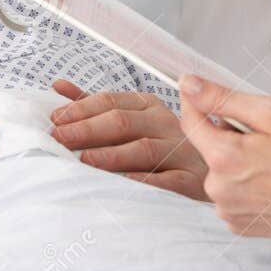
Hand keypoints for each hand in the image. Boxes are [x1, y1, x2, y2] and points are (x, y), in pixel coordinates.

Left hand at [49, 79, 207, 200]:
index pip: (111, 101)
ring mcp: (179, 150)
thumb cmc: (162, 147)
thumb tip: (58, 87)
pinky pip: (165, 179)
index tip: (55, 121)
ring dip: (111, 155)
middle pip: (123, 122)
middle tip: (60, 139)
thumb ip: (95, 106)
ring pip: (143, 148)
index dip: (81, 110)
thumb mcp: (132, 121)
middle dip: (87, 129)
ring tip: (85, 161)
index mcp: (148, 106)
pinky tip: (122, 184)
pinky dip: (143, 181)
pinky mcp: (190, 178)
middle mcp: (165, 123)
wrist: (215, 170)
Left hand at [177, 75, 270, 238]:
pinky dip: (246, 188)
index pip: (190, 121)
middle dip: (229, 137)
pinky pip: (232, 196)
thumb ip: (223, 98)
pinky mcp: (239, 226)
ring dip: (238, 164)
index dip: (198, 104)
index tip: (206, 95)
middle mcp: (218, 188)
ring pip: (221, 174)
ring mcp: (227, 211)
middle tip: (264, 139)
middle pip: (209, 149)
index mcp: (223, 157)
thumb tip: (189, 85)